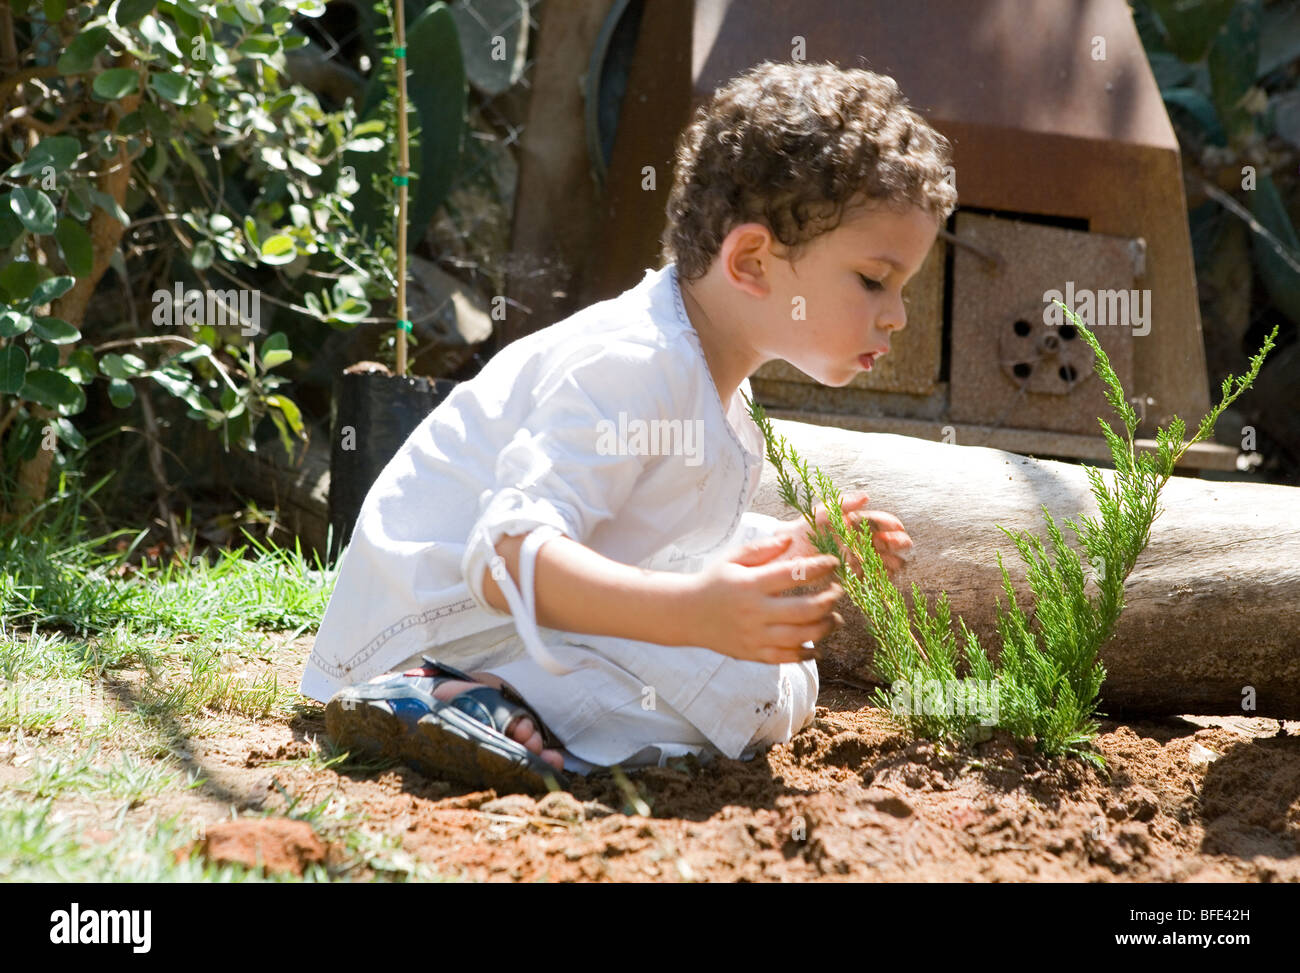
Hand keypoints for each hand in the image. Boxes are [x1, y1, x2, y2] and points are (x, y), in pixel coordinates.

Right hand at [684, 535, 843, 664]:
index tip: (834, 563)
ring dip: (825, 627)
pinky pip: (786, 658)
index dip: (819, 567)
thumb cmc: (713, 582)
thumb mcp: (732, 559)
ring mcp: (754, 635)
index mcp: (751, 584)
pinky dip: (805, 654)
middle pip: (805, 609)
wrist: (686, 614)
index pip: (794, 574)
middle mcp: (755, 611)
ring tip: (834, 619)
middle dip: (829, 600)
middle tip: (839, 592)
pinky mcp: (753, 653)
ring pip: (801, 636)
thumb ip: (761, 549)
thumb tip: (790, 539)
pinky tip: (816, 646)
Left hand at [775, 490, 914, 577]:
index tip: (898, 526)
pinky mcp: (850, 573)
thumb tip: (867, 496)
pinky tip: (887, 577)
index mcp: (852, 523)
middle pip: (881, 541)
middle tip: (904, 545)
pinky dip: (879, 576)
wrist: (787, 551)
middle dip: (895, 542)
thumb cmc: (804, 528)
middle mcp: (856, 539)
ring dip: (890, 560)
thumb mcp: (822, 512)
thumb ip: (843, 503)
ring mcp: (855, 556)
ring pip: (878, 558)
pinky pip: (868, 574)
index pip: (875, 521)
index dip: (888, 523)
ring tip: (899, 563)